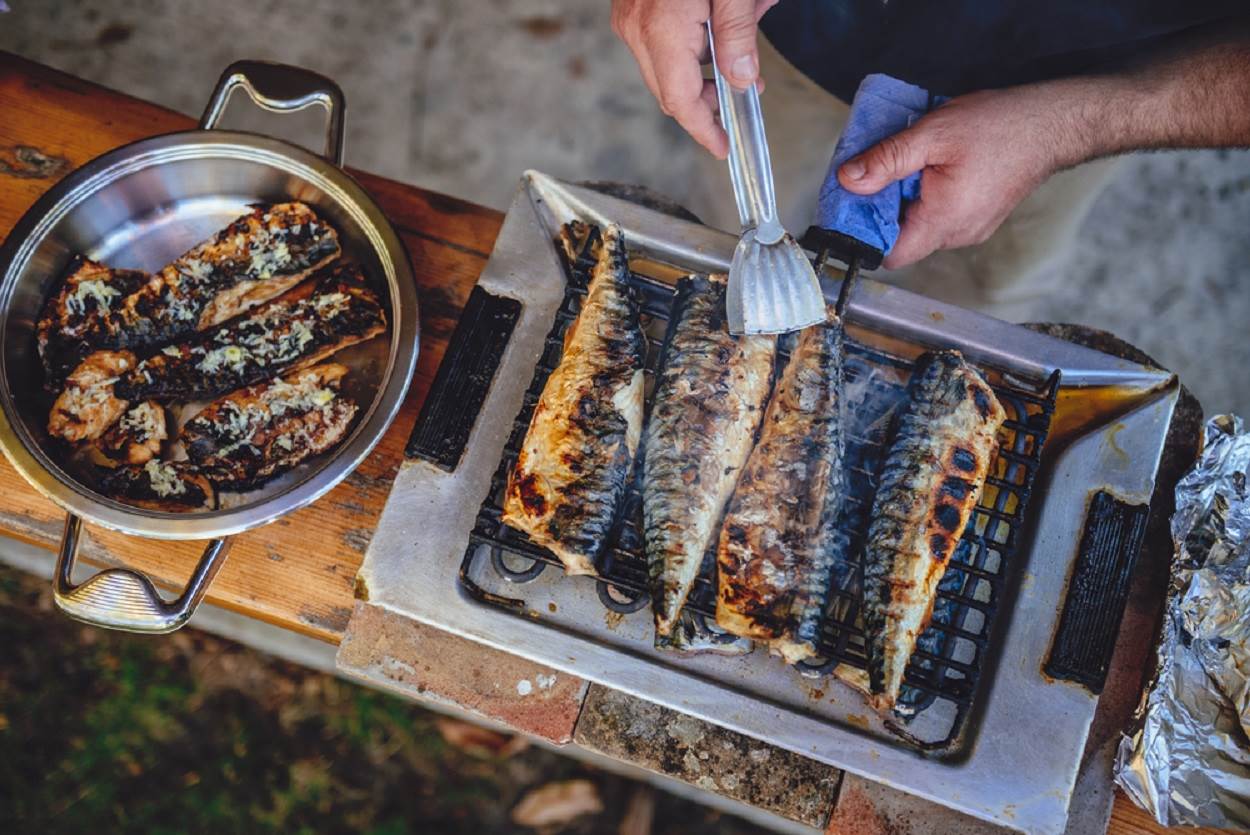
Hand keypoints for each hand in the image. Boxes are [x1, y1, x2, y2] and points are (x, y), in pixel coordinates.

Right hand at [612, 0, 777, 157]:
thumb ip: (738, 32)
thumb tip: (742, 78)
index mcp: (662, 29)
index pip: (681, 101)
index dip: (704, 130)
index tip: (722, 147)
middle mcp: (638, 29)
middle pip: (671, 91)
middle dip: (707, 102)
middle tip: (743, 94)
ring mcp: (630, 19)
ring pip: (665, 69)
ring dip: (699, 73)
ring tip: (735, 56)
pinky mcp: (631, 8)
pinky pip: (657, 45)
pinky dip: (687, 48)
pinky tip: (713, 29)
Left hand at [837, 86, 1078, 268]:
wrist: (1054, 122)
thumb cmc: (1000, 125)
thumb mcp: (932, 134)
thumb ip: (886, 160)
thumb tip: (848, 180)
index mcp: (944, 221)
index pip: (889, 254)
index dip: (866, 233)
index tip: (853, 205)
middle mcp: (959, 234)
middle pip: (902, 239)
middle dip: (884, 210)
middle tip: (879, 172)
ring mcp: (972, 229)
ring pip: (921, 227)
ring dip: (906, 201)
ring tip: (910, 165)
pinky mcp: (980, 217)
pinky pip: (941, 217)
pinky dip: (927, 198)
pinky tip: (931, 168)